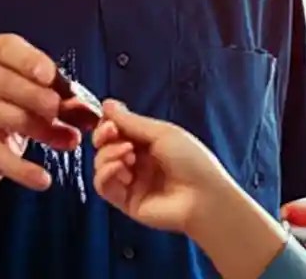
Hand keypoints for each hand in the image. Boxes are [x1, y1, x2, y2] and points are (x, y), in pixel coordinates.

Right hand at [0, 33, 80, 190]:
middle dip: (32, 95)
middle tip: (57, 108)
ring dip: (35, 127)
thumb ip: (69, 96)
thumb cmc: (31, 98)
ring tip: (67, 140)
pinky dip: (21, 169)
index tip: (49, 75)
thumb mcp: (51, 90)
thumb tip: (91, 112)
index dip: (27, 60)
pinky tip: (43, 180)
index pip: (4, 48)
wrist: (1, 130)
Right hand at [92, 100, 235, 234]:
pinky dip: (106, 174)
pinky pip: (103, 186)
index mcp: (148, 143)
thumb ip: (131, 121)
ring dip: (108, 154)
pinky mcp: (126, 201)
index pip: (116, 130)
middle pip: (105, 146)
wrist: (204, 197)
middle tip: (112, 133)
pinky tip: (121, 169)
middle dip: (104, 136)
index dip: (108, 124)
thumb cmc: (192, 161)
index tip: (110, 122)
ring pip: (101, 164)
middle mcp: (138, 161)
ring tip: (128, 155)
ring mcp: (131, 182)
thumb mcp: (161, 133)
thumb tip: (107, 104)